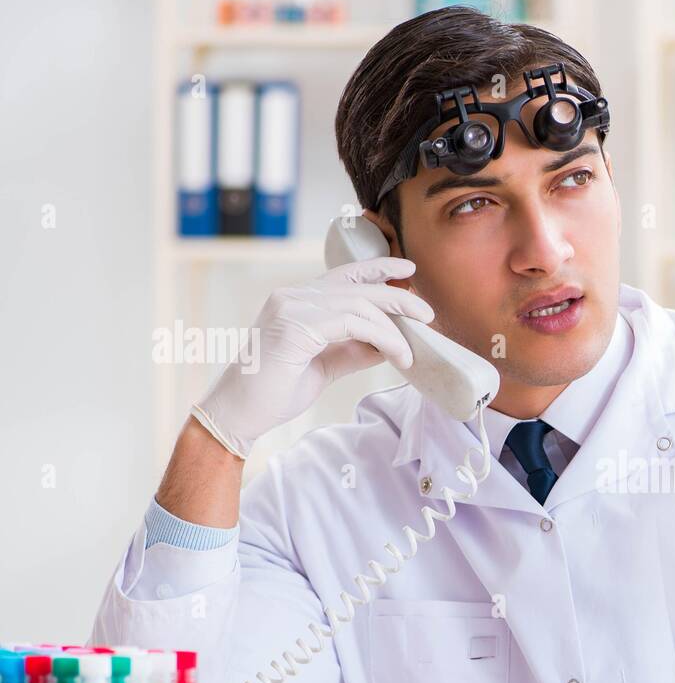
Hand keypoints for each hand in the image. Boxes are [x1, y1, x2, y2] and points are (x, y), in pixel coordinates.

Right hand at [191, 257, 432, 458]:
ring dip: (393, 330)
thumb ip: (352, 351)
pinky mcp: (295, 326)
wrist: (238, 414)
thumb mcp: (324, 367)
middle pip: (358, 287)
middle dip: (398, 298)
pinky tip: (396, 355)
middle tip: (428, 315)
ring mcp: (291, 307)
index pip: (345, 275)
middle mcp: (292, 295)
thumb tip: (386, 345)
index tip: (408, 269)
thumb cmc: (273, 393)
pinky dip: (382, 338)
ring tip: (410, 354)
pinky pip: (353, 323)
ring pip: (360, 305)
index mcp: (296, 300)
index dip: (378, 268)